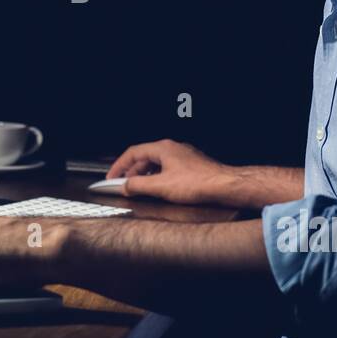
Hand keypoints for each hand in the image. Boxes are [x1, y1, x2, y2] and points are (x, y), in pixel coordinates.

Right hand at [105, 139, 244, 207]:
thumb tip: (125, 185)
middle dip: (131, 172)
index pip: (133, 153)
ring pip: (156, 163)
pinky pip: (168, 168)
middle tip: (122, 185)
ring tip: (139, 189)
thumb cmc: (198, 183)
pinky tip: (159, 189)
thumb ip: (138, 186)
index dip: (119, 166)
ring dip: (144, 175)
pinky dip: (157, 177)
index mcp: (163, 148)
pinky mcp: (191, 166)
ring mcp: (183, 156)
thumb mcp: (161, 187)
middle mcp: (172, 148)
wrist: (224, 186)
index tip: (111, 177)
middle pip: (144, 157)